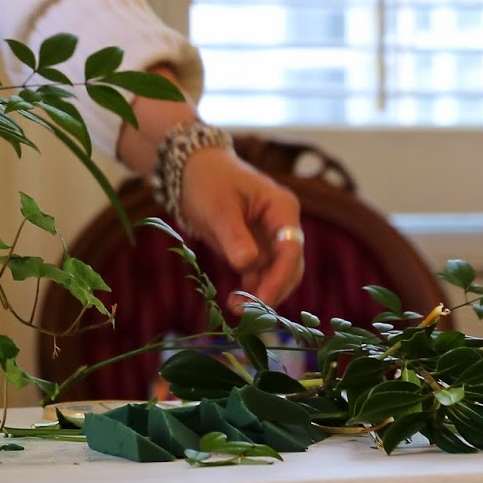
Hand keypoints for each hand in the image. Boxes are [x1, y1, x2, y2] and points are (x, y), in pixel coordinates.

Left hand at [177, 147, 303, 311]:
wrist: (191, 170)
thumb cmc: (207, 181)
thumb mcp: (218, 208)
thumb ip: (233, 236)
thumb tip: (247, 265)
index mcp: (282, 208)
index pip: (291, 248)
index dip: (279, 277)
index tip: (262, 300)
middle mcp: (282, 224)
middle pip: (290, 265)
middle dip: (273, 290)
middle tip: (247, 312)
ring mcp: (270, 237)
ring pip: (276, 274)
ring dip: (261, 294)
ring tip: (235, 309)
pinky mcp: (256, 248)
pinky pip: (260, 274)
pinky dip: (251, 289)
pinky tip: (234, 303)